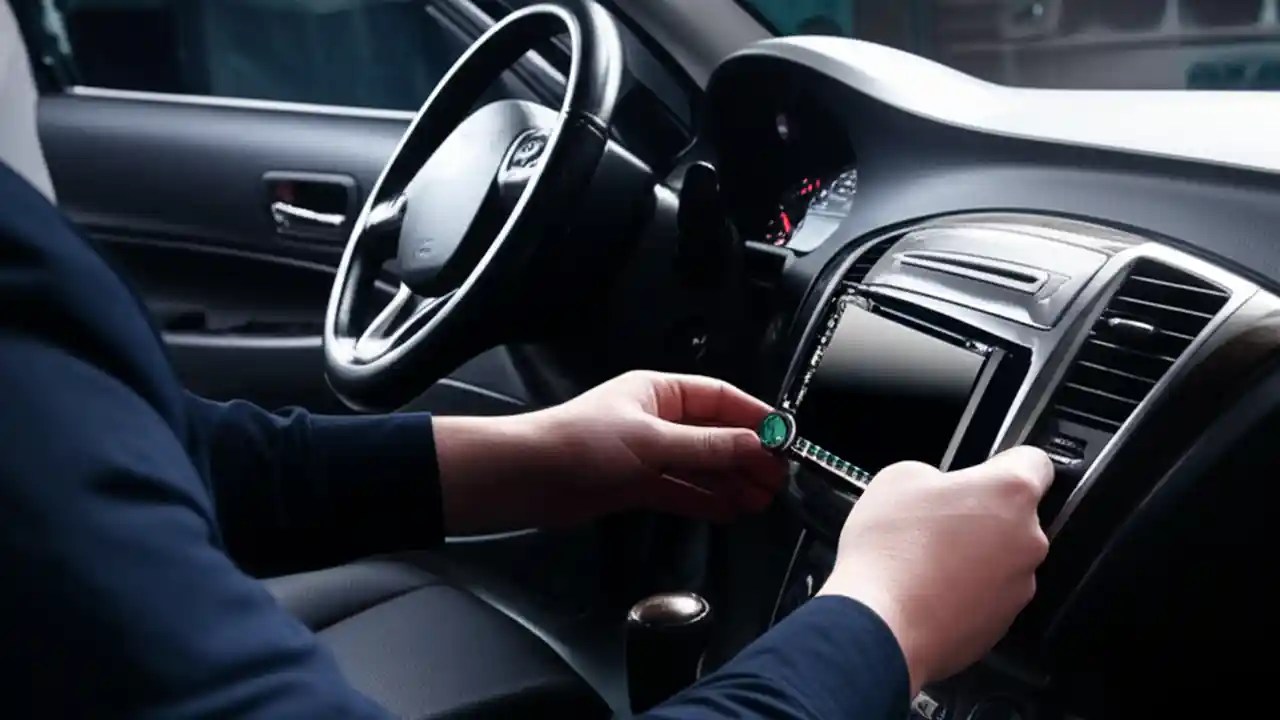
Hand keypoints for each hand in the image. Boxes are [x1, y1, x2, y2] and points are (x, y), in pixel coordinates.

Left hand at [434, 371, 787, 533]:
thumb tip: (757, 447)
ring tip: (763, 500)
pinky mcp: (636, 485)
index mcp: (659, 392)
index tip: (785, 439)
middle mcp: (657, 420)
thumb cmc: (581, 445)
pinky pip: (681, 491)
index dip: (755, 418)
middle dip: (748, 456)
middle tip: (779, 479)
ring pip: (701, 466)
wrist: (528, 478)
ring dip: (731, 482)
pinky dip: (706, 500)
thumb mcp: (653, 443)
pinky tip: (731, 510)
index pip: (720, 398)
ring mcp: (647, 454)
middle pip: (715, 435)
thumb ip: (708, 447)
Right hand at [818, 447, 1053, 693]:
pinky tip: (927, 591)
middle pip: (1015, 516)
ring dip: (973, 555)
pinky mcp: (1002, 624)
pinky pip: (987, 595)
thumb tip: (941, 492)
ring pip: (1001, 558)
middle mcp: (1027, 540)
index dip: (1006, 461)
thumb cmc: (891, 548)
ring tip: (925, 562)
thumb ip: (935, 475)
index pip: (1036, 461)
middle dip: (981, 514)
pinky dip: (964, 591)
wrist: (880, 626)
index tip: (985, 470)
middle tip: (936, 521)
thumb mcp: (899, 478)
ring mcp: (1019, 587)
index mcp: (1009, 493)